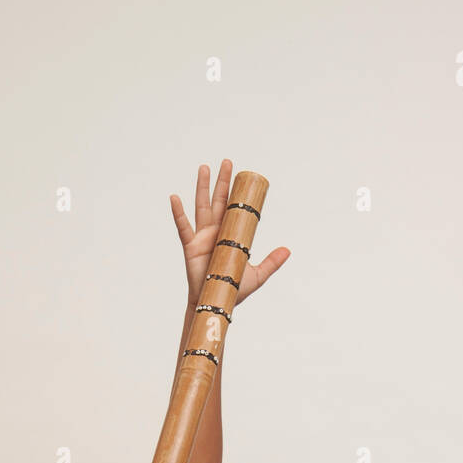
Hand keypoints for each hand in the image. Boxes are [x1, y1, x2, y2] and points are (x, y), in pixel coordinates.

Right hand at [169, 159, 289, 305]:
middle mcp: (215, 231)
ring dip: (203, 187)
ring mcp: (202, 237)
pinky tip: (174, 197)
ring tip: (204, 168)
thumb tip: (288, 250)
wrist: (216, 301)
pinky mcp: (191, 246)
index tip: (241, 174)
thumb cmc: (233, 289)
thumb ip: (272, 262)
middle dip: (222, 181)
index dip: (236, 192)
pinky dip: (178, 212)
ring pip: (202, 206)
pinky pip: (184, 226)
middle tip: (227, 162)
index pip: (233, 207)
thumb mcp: (257, 274)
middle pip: (218, 200)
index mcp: (230, 234)